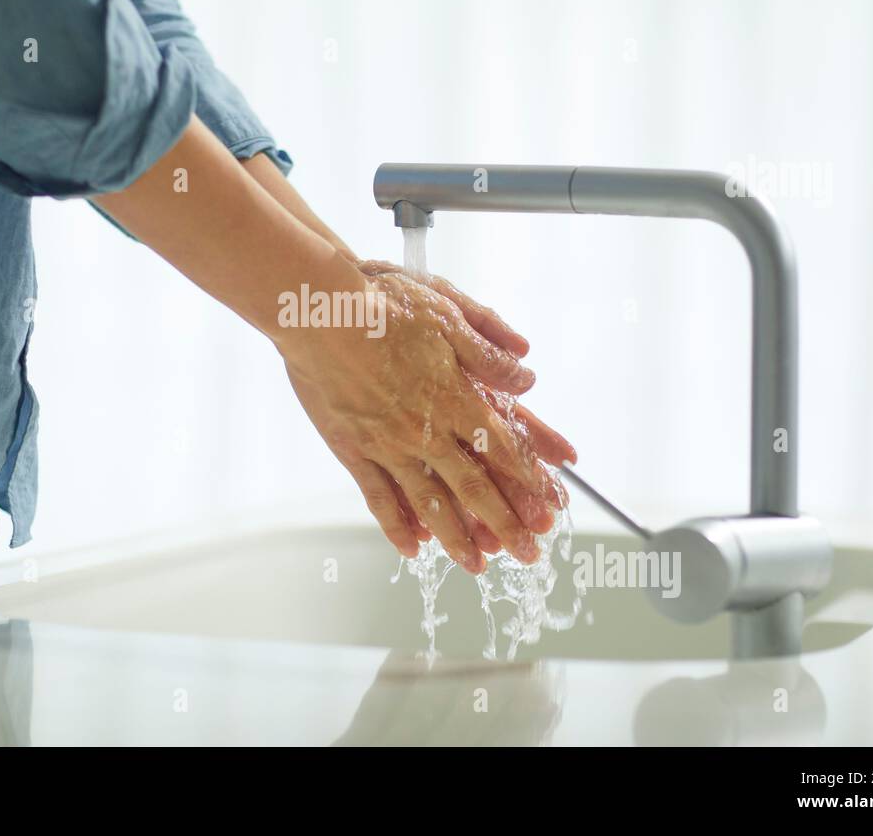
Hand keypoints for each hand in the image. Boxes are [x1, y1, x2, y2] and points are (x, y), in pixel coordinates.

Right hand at [353, 260, 576, 550]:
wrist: (321, 313)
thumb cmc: (383, 305)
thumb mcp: (449, 313)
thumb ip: (489, 351)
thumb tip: (527, 374)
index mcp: (454, 395)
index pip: (503, 447)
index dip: (531, 479)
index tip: (551, 506)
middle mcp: (426, 428)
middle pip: (474, 486)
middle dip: (506, 523)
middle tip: (529, 553)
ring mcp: (388, 444)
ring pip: (430, 502)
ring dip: (457, 537)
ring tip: (477, 566)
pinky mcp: (354, 450)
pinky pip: (379, 497)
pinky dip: (397, 525)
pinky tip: (413, 547)